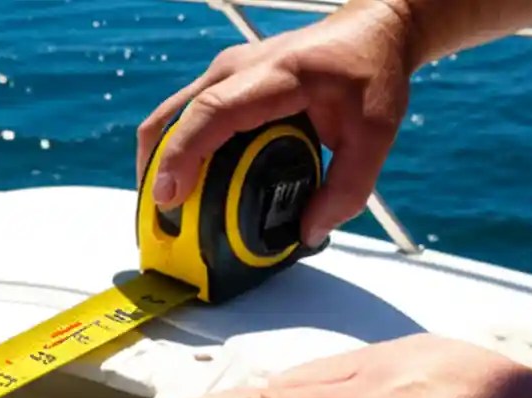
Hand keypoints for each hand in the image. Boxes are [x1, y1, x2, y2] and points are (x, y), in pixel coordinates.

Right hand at [136, 0, 414, 247]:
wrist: (369, 32)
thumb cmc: (370, 73)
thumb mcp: (375, 135)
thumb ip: (347, 189)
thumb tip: (309, 232)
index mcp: (275, 76)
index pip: (211, 112)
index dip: (182, 155)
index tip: (168, 196)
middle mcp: (235, 70)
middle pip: (172, 119)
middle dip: (156, 173)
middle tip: (160, 221)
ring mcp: (221, 74)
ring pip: (167, 119)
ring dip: (159, 165)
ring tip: (166, 211)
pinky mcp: (219, 84)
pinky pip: (180, 119)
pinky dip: (173, 154)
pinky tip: (182, 186)